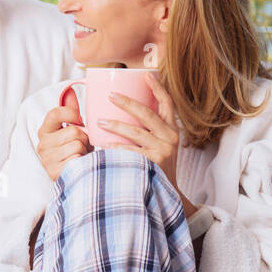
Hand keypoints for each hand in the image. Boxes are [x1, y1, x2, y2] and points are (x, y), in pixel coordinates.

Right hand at [36, 90, 91, 180]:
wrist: (74, 176)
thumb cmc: (73, 151)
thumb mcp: (72, 130)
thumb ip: (70, 113)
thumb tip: (70, 91)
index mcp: (45, 131)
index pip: (55, 114)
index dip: (70, 113)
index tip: (79, 119)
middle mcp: (43, 144)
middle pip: (74, 131)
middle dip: (84, 138)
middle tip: (82, 145)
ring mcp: (48, 159)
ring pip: (77, 145)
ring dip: (85, 150)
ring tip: (81, 155)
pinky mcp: (55, 172)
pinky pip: (77, 159)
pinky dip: (83, 162)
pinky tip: (79, 165)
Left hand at [100, 73, 190, 210]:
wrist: (167, 196)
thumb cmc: (157, 167)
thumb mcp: (160, 146)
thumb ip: (148, 130)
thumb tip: (124, 110)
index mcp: (172, 130)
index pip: (167, 104)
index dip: (158, 88)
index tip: (146, 75)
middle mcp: (170, 138)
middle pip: (147, 114)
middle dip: (127, 103)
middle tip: (110, 95)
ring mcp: (163, 151)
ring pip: (136, 132)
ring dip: (115, 125)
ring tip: (98, 120)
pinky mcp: (153, 164)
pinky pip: (129, 152)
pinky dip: (114, 147)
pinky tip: (102, 144)